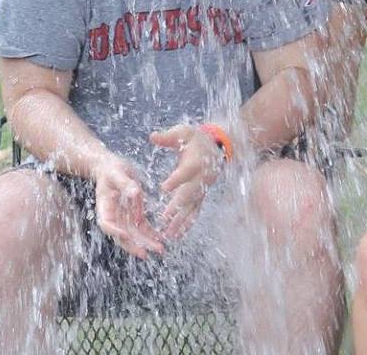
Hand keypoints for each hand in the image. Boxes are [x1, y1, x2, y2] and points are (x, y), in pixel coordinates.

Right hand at [93, 156, 164, 259]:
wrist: (110, 168)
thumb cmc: (111, 170)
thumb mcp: (116, 173)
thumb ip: (125, 183)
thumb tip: (135, 192)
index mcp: (104, 207)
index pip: (106, 223)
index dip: (114, 231)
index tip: (124, 235)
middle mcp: (113, 216)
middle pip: (121, 235)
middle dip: (134, 245)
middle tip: (146, 253)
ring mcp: (123, 217)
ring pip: (133, 235)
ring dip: (145, 243)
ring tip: (159, 249)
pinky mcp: (132, 214)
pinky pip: (141, 227)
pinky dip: (150, 233)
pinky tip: (160, 239)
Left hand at [150, 124, 224, 240]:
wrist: (215, 146)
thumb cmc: (194, 138)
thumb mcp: (183, 132)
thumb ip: (168, 136)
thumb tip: (152, 136)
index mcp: (196, 160)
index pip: (186, 172)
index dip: (176, 179)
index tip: (164, 188)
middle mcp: (201, 177)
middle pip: (189, 193)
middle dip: (177, 206)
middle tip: (164, 218)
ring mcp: (203, 188)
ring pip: (193, 206)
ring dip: (182, 221)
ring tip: (169, 234)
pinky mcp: (202, 195)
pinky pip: (195, 211)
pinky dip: (188, 223)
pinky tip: (177, 235)